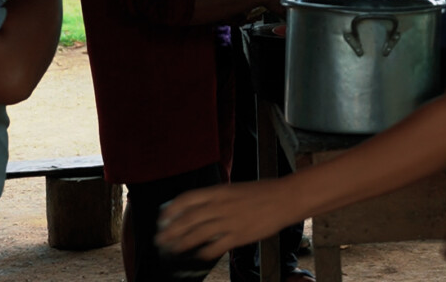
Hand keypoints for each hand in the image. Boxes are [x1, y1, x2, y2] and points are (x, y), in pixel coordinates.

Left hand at [156, 180, 297, 260]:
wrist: (285, 199)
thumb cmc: (262, 192)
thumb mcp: (235, 189)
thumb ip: (217, 199)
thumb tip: (198, 209)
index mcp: (219, 191)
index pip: (187, 199)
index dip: (171, 209)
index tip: (162, 218)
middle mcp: (220, 206)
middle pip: (188, 219)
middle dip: (171, 230)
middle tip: (160, 239)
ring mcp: (229, 222)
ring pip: (197, 234)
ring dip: (182, 243)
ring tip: (173, 249)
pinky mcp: (238, 236)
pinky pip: (215, 247)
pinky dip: (203, 252)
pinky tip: (199, 255)